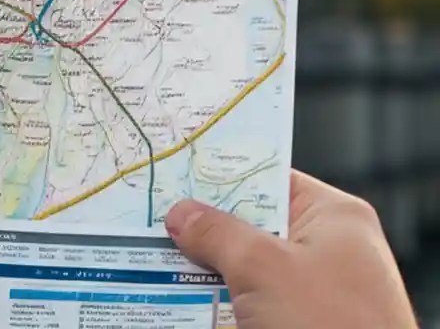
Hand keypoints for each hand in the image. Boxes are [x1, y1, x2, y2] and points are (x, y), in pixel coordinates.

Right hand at [165, 169, 415, 328]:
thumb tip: (182, 214)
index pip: (267, 178)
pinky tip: (181, 299)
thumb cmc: (334, 325)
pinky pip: (250, 303)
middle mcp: (326, 249)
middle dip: (203, 228)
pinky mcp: (298, 322)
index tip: (174, 176)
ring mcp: (313, 290)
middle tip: (155, 222)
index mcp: (332, 217)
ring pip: (244, 269)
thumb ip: (217, 233)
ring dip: (205, 270)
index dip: (219, 176)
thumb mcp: (263, 267)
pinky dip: (219, 302)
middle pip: (250, 225)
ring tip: (156, 262)